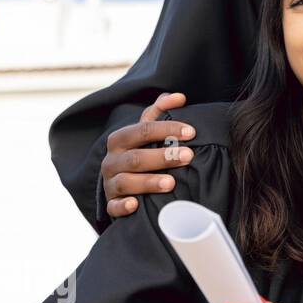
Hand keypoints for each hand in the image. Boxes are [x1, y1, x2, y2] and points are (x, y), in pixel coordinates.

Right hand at [103, 92, 194, 217]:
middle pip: (136, 157)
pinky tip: (136, 205)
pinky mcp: (111, 204)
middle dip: (163, 156)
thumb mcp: (147, 132)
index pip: (143, 130)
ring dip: (148, 182)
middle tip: (188, 156)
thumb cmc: (140, 152)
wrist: (121, 183)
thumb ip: (160, 111)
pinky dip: (123, 206)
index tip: (192, 132)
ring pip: (126, 182)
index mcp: (121, 139)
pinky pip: (114, 206)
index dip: (167, 129)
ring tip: (171, 183)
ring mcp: (110, 183)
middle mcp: (112, 160)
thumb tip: (179, 96)